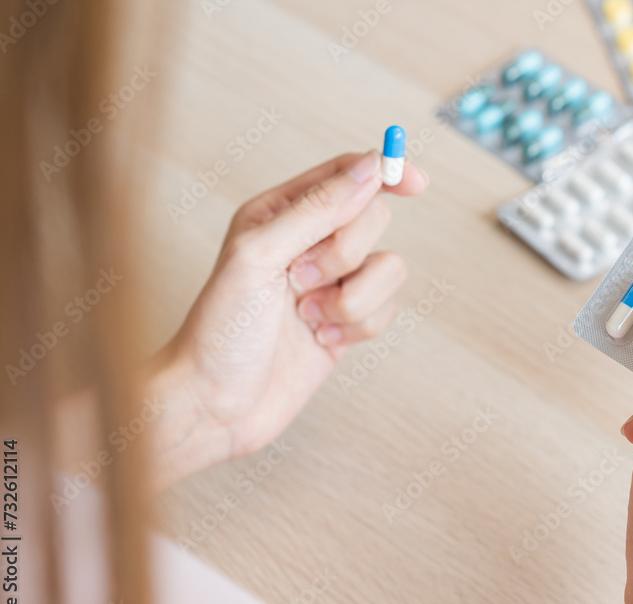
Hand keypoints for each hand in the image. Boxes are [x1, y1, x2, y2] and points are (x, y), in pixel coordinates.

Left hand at [145, 151, 426, 488]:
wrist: (216, 404)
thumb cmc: (219, 330)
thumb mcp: (259, 255)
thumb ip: (317, 209)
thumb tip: (369, 170)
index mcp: (281, 213)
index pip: (347, 174)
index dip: (384, 172)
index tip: (416, 183)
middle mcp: (309, 243)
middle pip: (372, 219)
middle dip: (345, 255)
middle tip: (301, 281)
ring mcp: (332, 284)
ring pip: (389, 268)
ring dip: (353, 299)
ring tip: (308, 317)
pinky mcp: (347, 323)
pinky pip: (387, 309)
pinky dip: (358, 327)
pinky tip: (321, 341)